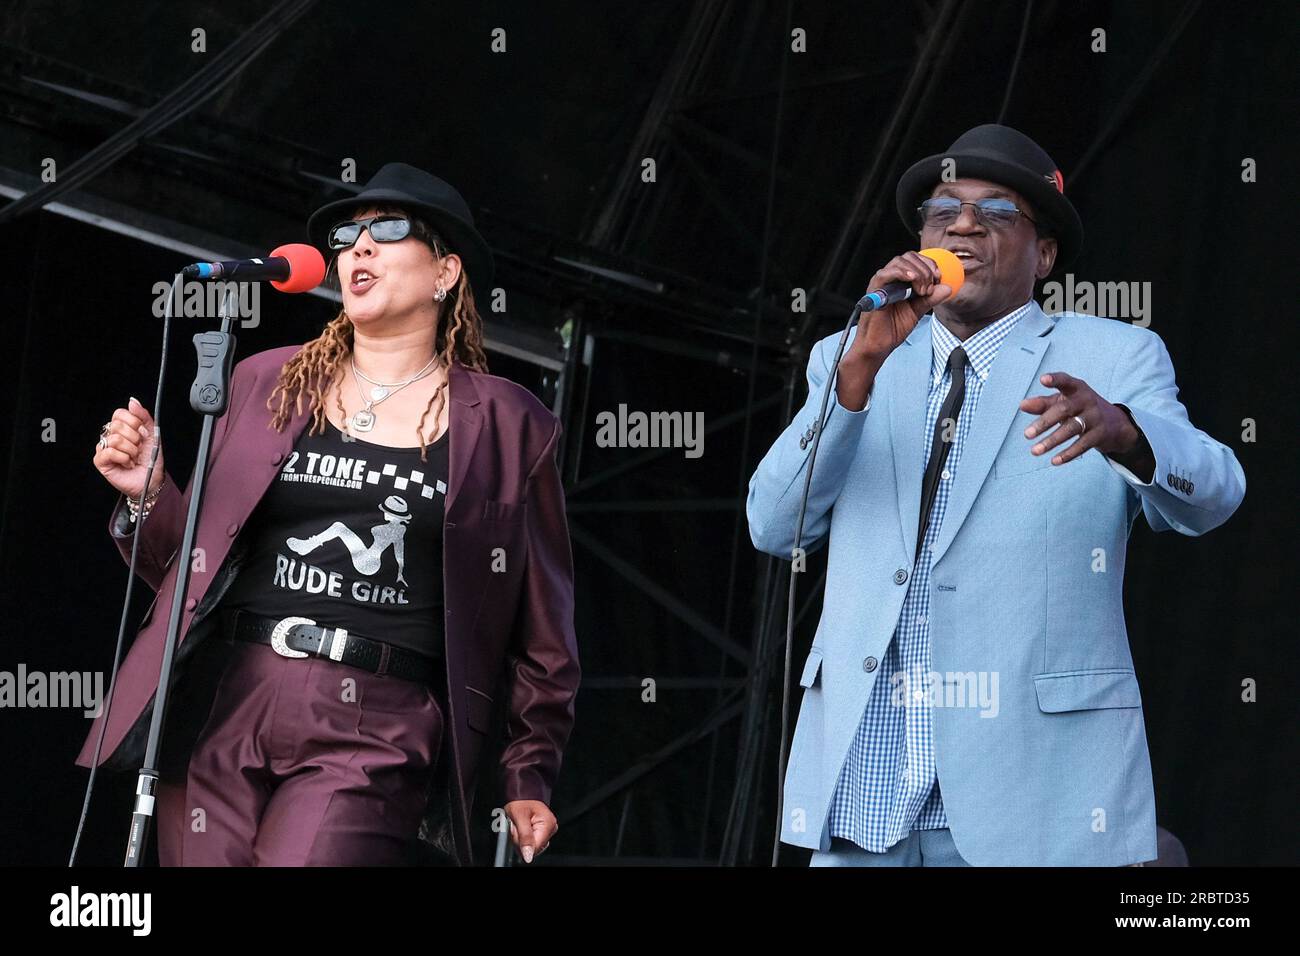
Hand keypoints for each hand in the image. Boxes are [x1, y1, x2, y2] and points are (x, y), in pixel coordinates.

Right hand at [93, 397, 165, 499]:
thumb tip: (132, 401)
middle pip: (117, 425)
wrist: (152, 479)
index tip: (143, 434)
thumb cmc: (150, 459)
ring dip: (131, 450)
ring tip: (134, 457)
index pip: (120, 413)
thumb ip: (144, 416)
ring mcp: (104, 448)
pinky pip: (109, 452)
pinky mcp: (100, 461)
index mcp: (122, 428)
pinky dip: (124, 458)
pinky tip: (128, 464)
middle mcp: (110, 435)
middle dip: (135, 438)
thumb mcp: (152, 434)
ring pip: (115, 439)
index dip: (134, 422)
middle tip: (139, 448)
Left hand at [504, 799, 557, 863]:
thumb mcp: (519, 817)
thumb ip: (525, 838)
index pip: (535, 848)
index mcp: (548, 824)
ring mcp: (548, 831)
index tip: (516, 830)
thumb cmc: (521, 802)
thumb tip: (528, 856)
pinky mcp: (543, 832)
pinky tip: (521, 828)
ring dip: (520, 839)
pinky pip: (531, 842)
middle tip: (516, 826)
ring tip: (518, 825)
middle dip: (521, 840)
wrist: (522, 794)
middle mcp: (551, 829)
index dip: (522, 843)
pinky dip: (523, 837)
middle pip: (533, 848)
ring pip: (531, 846)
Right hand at [850, 251, 955, 367]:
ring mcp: (881, 283)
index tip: (939, 277)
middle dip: (925, 268)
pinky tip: (912, 280)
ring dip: (917, 273)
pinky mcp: (874, 290)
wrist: (879, 345)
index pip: (915, 260)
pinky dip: (901, 273)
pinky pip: (885, 274)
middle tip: (929, 288)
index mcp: (899, 281)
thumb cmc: (893, 329)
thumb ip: (931, 299)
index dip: (929, 264)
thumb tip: (948, 288)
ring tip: (921, 291)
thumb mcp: (918, 311)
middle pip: (909, 257)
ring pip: (899, 262)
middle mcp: (890, 278)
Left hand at [1019, 372, 1146, 466]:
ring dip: (1052, 441)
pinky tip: (1054, 461)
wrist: (1115, 424)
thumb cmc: (1079, 409)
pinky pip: (1082, 445)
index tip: (1042, 379)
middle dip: (1044, 423)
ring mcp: (1095, 417)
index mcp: (1077, 389)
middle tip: (1026, 434)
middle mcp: (1087, 400)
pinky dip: (1068, 454)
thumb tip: (1022, 405)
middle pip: (1063, 410)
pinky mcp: (1099, 434)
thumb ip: (1042, 403)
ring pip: (1071, 429)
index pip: (1065, 381)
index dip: (1055, 379)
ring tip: (1034, 451)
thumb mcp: (1063, 402)